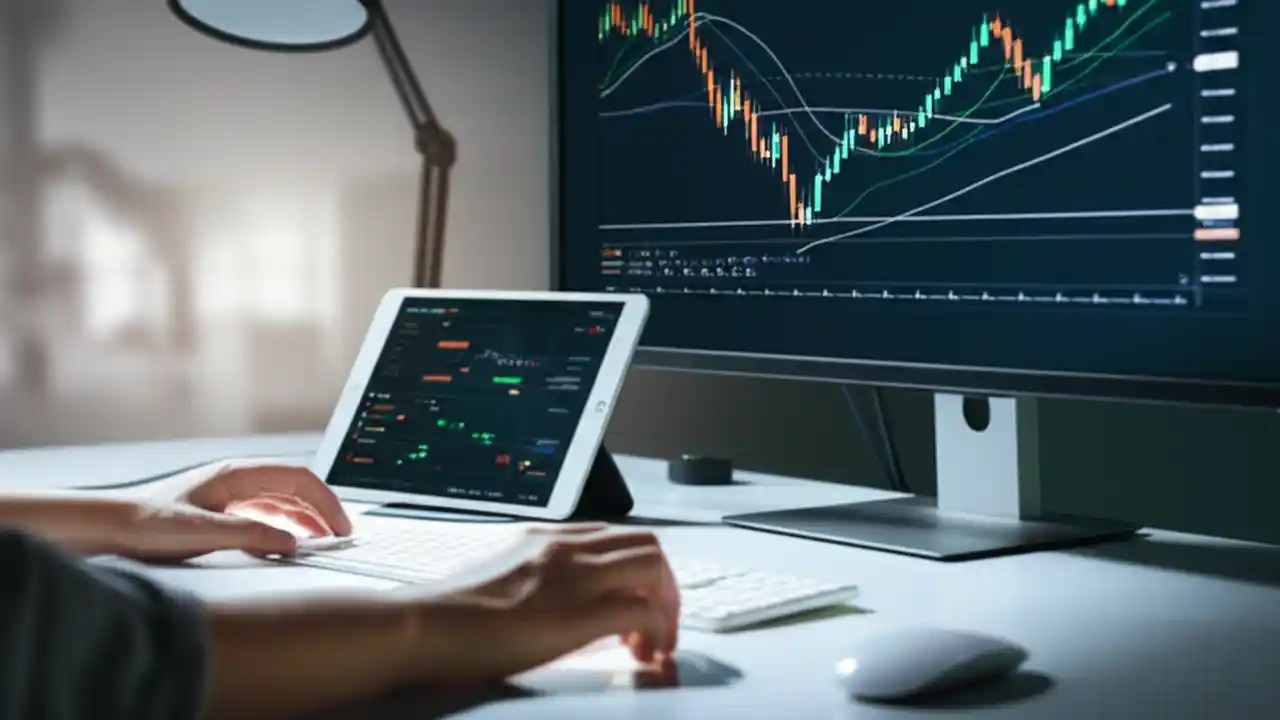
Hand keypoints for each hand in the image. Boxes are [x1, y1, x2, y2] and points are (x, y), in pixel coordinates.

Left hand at [115, 459, 352, 561]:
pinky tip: (290, 540)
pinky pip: (266, 510)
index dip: (326, 501)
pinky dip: (286, 523)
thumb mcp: (202, 532)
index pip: (299, 479)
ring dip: (307, 517)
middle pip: (296, 487)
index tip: (341, 527)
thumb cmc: (149, 524)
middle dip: (323, 508)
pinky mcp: (223, 508)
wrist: (112, 526)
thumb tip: (293, 542)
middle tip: (341, 536)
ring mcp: (231, 492)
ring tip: (324, 539)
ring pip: (283, 499)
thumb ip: (250, 535)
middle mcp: (238, 479)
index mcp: (238, 474)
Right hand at [406, 524, 679, 681]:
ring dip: (667, 605)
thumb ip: (534, 576)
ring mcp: (573, 577)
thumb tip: (555, 600)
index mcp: (546, 537)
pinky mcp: (576, 614)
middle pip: (646, 543)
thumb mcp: (498, 573)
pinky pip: (641, 611)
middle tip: (657, 623)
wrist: (421, 625)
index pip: (615, 534)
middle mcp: (566, 547)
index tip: (634, 600)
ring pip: (654, 567)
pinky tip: (644, 654)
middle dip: (664, 583)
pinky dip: (656, 632)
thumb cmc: (447, 613)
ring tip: (653, 642)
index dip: (636, 569)